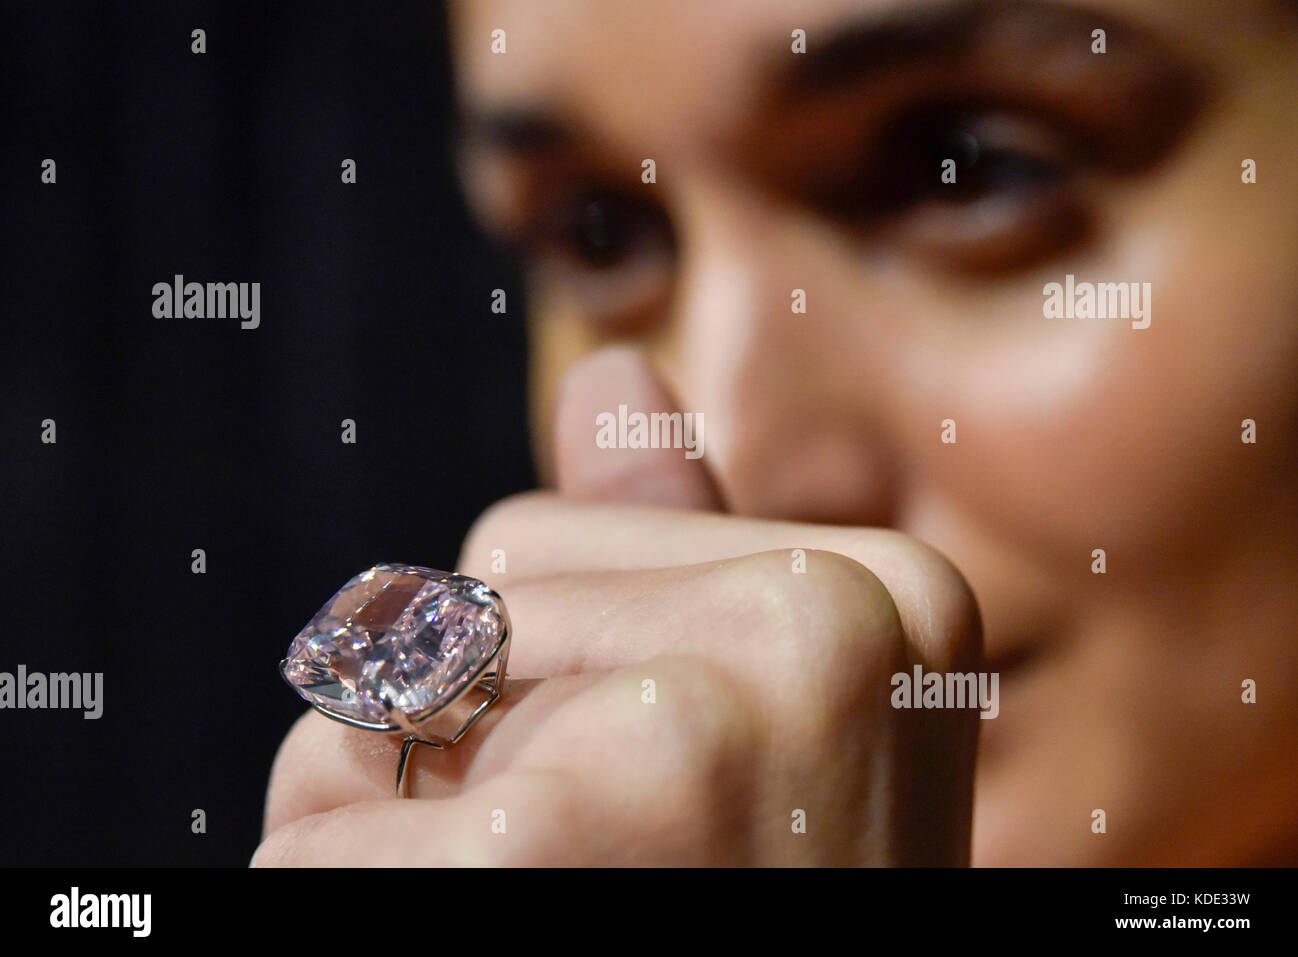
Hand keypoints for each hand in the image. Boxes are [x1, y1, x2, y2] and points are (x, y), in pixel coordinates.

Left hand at [254, 352, 982, 864]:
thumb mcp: (752, 726)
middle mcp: (823, 630)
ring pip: (389, 678)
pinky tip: (508, 910)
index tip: (671, 804)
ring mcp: (694, 730)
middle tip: (610, 865)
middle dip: (480, 732)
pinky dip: (354, 865)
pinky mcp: (550, 841)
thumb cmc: (747, 894)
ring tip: (573, 886)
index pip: (550, 537)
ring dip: (410, 801)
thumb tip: (611, 365)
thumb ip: (674, 546)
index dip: (556, 693)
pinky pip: (329, 787)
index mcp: (880, 592)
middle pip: (473, 589)